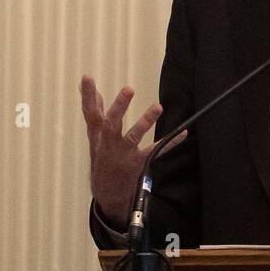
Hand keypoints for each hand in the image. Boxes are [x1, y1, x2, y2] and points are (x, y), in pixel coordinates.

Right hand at [79, 76, 184, 227]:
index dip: (87, 96)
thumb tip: (92, 90)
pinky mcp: (138, 163)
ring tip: (157, 107)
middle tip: (128, 90)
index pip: (90, 112)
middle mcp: (109, 144)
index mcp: (98, 135)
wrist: (107, 193)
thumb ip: (95, 112)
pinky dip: (171, 142)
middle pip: (111, 123)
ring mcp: (123, 154)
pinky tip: (182, 133)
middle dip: (119, 107)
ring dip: (146, 121)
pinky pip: (156, 151)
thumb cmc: (102, 159)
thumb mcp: (94, 137)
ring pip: (134, 136)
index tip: (87, 78)